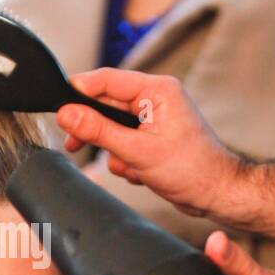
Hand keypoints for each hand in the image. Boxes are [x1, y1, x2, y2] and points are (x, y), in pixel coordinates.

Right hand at [55, 68, 235, 220]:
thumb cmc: (192, 170)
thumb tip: (67, 114)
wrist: (217, 194)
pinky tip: (142, 173)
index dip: (78, 92)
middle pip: (106, 104)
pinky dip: (126, 161)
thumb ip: (99, 131)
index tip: (58, 107)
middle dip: (97, 131)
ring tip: (133, 167)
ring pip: (112, 128)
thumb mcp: (137, 151)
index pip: (106, 80)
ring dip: (115, 152)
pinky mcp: (152, 137)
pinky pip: (123, 143)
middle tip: (77, 144)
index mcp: (157, 90)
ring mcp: (154, 118)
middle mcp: (156, 98)